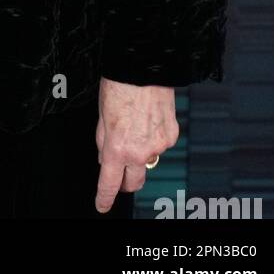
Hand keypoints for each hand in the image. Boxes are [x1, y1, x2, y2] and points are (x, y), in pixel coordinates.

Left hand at [94, 77, 178, 212]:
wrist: (144, 68)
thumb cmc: (120, 86)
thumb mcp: (101, 116)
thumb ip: (104, 142)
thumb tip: (106, 159)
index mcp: (117, 147)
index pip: (110, 183)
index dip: (105, 197)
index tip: (102, 205)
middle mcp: (140, 152)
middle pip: (135, 182)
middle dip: (126, 181)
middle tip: (120, 171)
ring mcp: (159, 146)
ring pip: (148, 160)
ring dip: (140, 152)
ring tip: (135, 124)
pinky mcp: (172, 136)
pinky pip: (160, 144)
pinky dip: (153, 137)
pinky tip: (148, 118)